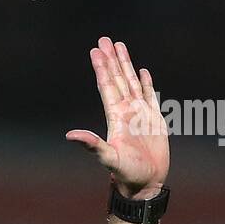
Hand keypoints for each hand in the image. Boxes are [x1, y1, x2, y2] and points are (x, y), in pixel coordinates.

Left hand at [65, 37, 169, 199]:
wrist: (146, 184)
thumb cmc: (127, 175)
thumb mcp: (109, 158)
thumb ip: (92, 145)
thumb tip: (70, 135)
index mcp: (116, 117)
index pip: (106, 87)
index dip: (101, 68)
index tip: (95, 51)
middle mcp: (126, 112)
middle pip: (117, 79)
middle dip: (111, 59)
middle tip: (105, 39)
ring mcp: (140, 114)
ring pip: (131, 82)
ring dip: (125, 65)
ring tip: (120, 46)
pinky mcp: (154, 119)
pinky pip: (149, 95)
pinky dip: (146, 82)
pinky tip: (142, 71)